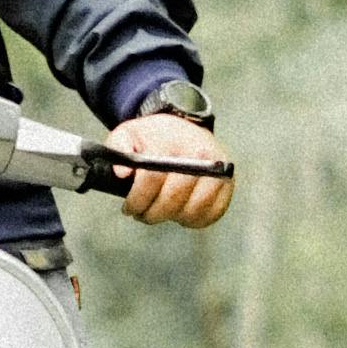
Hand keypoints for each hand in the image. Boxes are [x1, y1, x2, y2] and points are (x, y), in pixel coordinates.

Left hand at [114, 111, 231, 228]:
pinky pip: (214, 212)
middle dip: (153, 213)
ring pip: (194, 209)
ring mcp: (217, 169)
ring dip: (174, 217)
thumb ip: (118, 147)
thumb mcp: (129, 133)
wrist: (185, 127)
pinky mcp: (228, 182)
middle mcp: (200, 154)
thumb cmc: (155, 136)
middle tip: (143, 215)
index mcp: (173, 142)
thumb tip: (122, 173)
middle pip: (174, 197)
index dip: (137, 199)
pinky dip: (196, 220)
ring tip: (162, 213)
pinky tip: (181, 214)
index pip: (153, 178)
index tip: (129, 208)